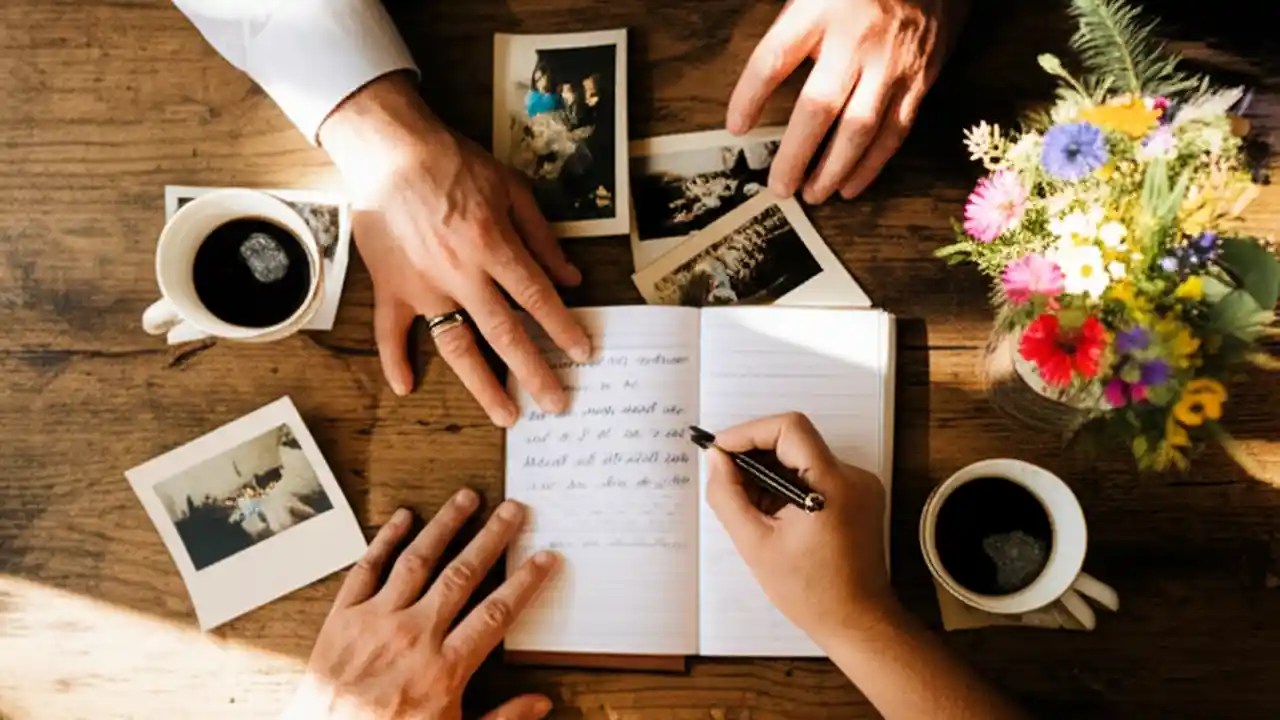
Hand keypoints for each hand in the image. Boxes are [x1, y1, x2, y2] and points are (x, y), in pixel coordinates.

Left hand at [284, 491, 557, 719]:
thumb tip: (542, 703)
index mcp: (445, 669)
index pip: (497, 613)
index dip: (525, 583)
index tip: (545, 557)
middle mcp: (413, 636)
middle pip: (462, 575)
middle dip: (492, 538)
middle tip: (513, 509)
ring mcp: (376, 622)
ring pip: (418, 561)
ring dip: (446, 525)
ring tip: (467, 498)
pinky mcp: (343, 619)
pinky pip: (367, 569)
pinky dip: (386, 540)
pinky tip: (404, 517)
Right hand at [319, 73, 590, 425]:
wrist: (390, 150)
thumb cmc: (454, 163)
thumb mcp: (511, 189)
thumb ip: (542, 237)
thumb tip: (571, 278)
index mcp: (493, 246)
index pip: (538, 298)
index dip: (564, 329)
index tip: (583, 355)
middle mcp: (461, 273)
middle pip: (505, 333)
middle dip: (534, 372)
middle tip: (556, 404)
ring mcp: (423, 286)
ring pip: (456, 345)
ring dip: (482, 385)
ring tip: (505, 415)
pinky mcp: (390, 288)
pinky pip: (390, 332)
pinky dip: (395, 360)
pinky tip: (406, 387)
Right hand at [704, 413, 894, 642]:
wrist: (857, 621)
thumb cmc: (812, 592)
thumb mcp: (756, 544)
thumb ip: (728, 496)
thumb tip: (717, 460)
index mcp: (832, 485)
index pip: (789, 428)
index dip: (749, 432)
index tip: (721, 450)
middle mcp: (852, 477)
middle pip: (795, 440)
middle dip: (755, 453)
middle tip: (725, 476)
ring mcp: (859, 487)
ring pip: (803, 457)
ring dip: (769, 471)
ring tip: (747, 503)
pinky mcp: (858, 497)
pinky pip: (815, 474)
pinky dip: (787, 484)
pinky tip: (770, 512)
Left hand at [727, 0, 957, 203]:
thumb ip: (792, 25)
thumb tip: (763, 73)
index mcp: (821, 10)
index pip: (773, 59)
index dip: (749, 97)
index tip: (736, 127)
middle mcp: (856, 40)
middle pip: (818, 108)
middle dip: (795, 155)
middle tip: (779, 186)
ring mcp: (891, 63)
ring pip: (859, 129)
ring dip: (833, 170)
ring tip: (811, 194)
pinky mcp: (920, 79)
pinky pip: (894, 131)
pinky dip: (872, 165)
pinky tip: (851, 185)